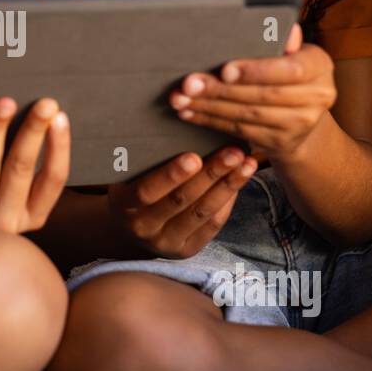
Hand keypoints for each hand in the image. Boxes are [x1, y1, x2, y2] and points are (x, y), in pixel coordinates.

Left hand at [0, 96, 69, 235]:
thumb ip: (23, 180)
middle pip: (21, 167)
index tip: (60, 117)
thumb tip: (39, 121)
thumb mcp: (11, 210)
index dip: (60, 148)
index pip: (53, 180)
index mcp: (29, 216)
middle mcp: (4, 221)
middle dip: (34, 131)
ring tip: (4, 104)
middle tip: (44, 103)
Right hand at [108, 146, 257, 258]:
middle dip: (211, 175)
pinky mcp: (187, 249)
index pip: (146, 192)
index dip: (171, 176)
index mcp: (123, 205)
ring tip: (247, 162)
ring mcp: (166, 243)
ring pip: (202, 213)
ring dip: (228, 186)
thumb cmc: (130, 185)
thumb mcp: (125, 173)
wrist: (128, 228)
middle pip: (181, 201)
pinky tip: (240, 180)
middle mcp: (143, 228)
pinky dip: (228, 201)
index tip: (193, 156)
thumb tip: (176, 121)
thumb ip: (140, 157)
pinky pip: (212, 225)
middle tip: (234, 152)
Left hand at [167, 23, 335, 162]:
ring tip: (181, 98)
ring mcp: (300, 125)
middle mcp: (317, 98)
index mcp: (319, 66)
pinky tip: (190, 112)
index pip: (290, 70)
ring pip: (247, 115)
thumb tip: (284, 27)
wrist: (304, 119)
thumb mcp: (292, 53)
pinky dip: (211, 121)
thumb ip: (281, 41)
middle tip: (189, 83)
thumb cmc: (288, 73)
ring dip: (209, 107)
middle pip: (262, 95)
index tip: (225, 69)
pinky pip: (240, 131)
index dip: (256, 71)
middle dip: (220, 89)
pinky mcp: (280, 143)